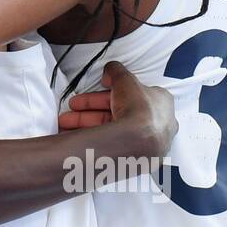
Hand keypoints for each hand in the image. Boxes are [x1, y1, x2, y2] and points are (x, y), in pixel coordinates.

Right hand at [57, 61, 177, 155]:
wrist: (138, 142)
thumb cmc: (139, 110)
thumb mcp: (125, 80)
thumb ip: (116, 71)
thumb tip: (110, 69)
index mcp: (161, 104)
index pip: (129, 95)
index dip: (104, 92)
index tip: (91, 92)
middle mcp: (156, 124)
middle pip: (116, 112)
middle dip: (89, 110)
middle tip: (72, 108)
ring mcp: (145, 142)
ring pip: (111, 129)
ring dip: (85, 123)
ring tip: (65, 123)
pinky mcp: (135, 158)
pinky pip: (111, 145)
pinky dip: (93, 138)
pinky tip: (76, 135)